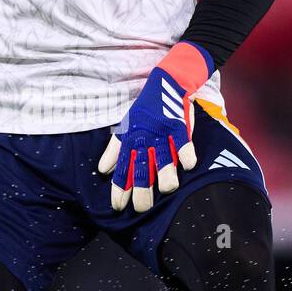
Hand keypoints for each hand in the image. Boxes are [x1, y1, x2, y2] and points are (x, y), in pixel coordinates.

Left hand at [98, 63, 199, 212]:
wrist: (166, 82)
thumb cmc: (145, 109)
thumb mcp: (125, 127)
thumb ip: (114, 150)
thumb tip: (103, 170)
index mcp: (130, 141)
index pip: (121, 171)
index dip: (119, 191)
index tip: (118, 207)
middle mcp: (144, 141)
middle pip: (141, 174)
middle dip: (141, 196)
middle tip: (143, 208)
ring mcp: (162, 135)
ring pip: (163, 164)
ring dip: (165, 180)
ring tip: (166, 189)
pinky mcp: (179, 127)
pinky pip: (184, 146)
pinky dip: (186, 158)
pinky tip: (188, 166)